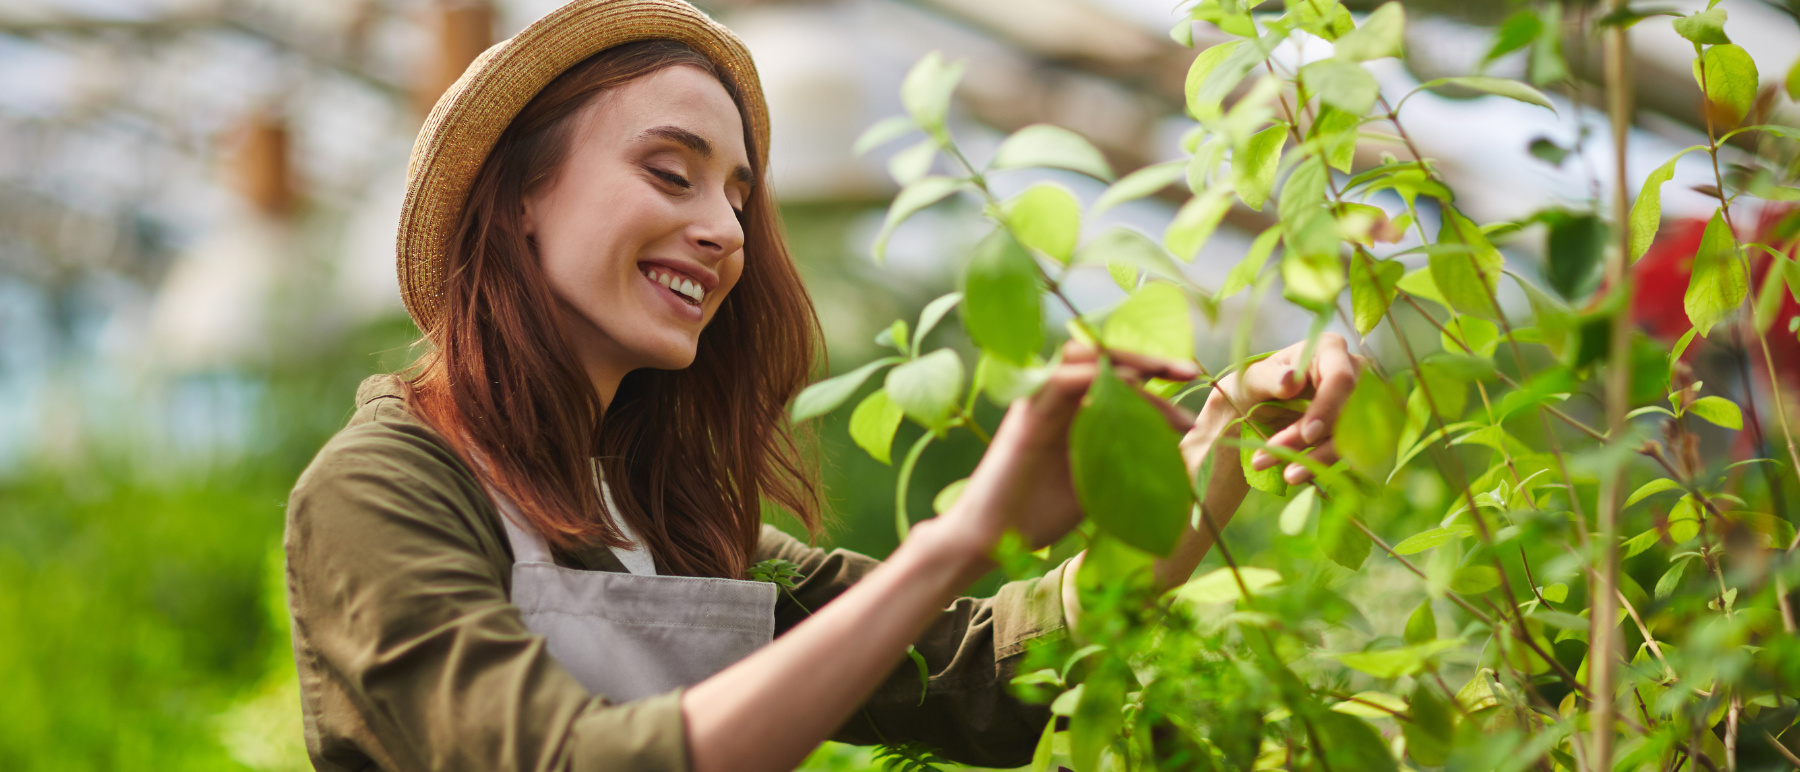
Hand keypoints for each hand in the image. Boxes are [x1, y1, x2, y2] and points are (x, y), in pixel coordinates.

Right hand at [935, 341, 1198, 553]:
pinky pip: (1057, 380)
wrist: (991, 539)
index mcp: (1078, 411)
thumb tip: (1179, 456)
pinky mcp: (1025, 415)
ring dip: (1125, 361)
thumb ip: (1129, 464)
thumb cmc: (1041, 513)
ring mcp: (1040, 402)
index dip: (1156, 373)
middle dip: (1149, 359)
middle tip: (1188, 371)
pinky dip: (1090, 375)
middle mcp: (1059, 400)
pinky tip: (1125, 383)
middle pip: (1104, 357)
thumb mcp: (1101, 484)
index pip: (1119, 376)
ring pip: (1083, 359)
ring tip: (1162, 375)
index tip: (1193, 381)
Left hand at [1197, 333, 1363, 485]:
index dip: (1327, 408)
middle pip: (1346, 413)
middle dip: (1311, 441)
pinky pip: (1346, 452)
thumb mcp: (1251, 380)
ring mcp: (1359, 402)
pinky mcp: (1355, 428)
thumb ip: (1268, 378)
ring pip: (1348, 437)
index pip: (1340, 379)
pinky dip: (1320, 465)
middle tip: (1274, 456)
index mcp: (1328, 349)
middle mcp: (1353, 372)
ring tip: (1286, 475)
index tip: (1308, 435)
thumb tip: (1290, 381)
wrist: (1255, 408)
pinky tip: (1297, 474)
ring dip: (1316, 460)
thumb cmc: (1255, 384)